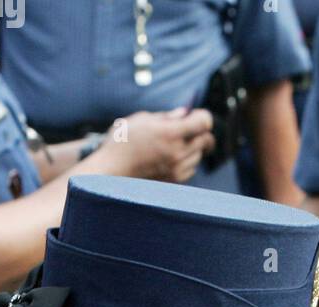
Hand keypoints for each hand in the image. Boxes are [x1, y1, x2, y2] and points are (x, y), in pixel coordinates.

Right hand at [97, 109, 214, 182]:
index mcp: (170, 133)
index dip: (203, 117)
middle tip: (189, 128)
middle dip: (200, 132)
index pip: (203, 123)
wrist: (111, 170)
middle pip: (206, 140)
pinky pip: (190, 168)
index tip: (197, 116)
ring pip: (198, 155)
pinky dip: (185, 161)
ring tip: (170, 144)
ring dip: (192, 147)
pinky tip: (168, 157)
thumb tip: (184, 113)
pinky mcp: (176, 180)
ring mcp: (178, 168)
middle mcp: (178, 152)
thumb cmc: (122, 141)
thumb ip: (165, 117)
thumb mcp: (140, 120)